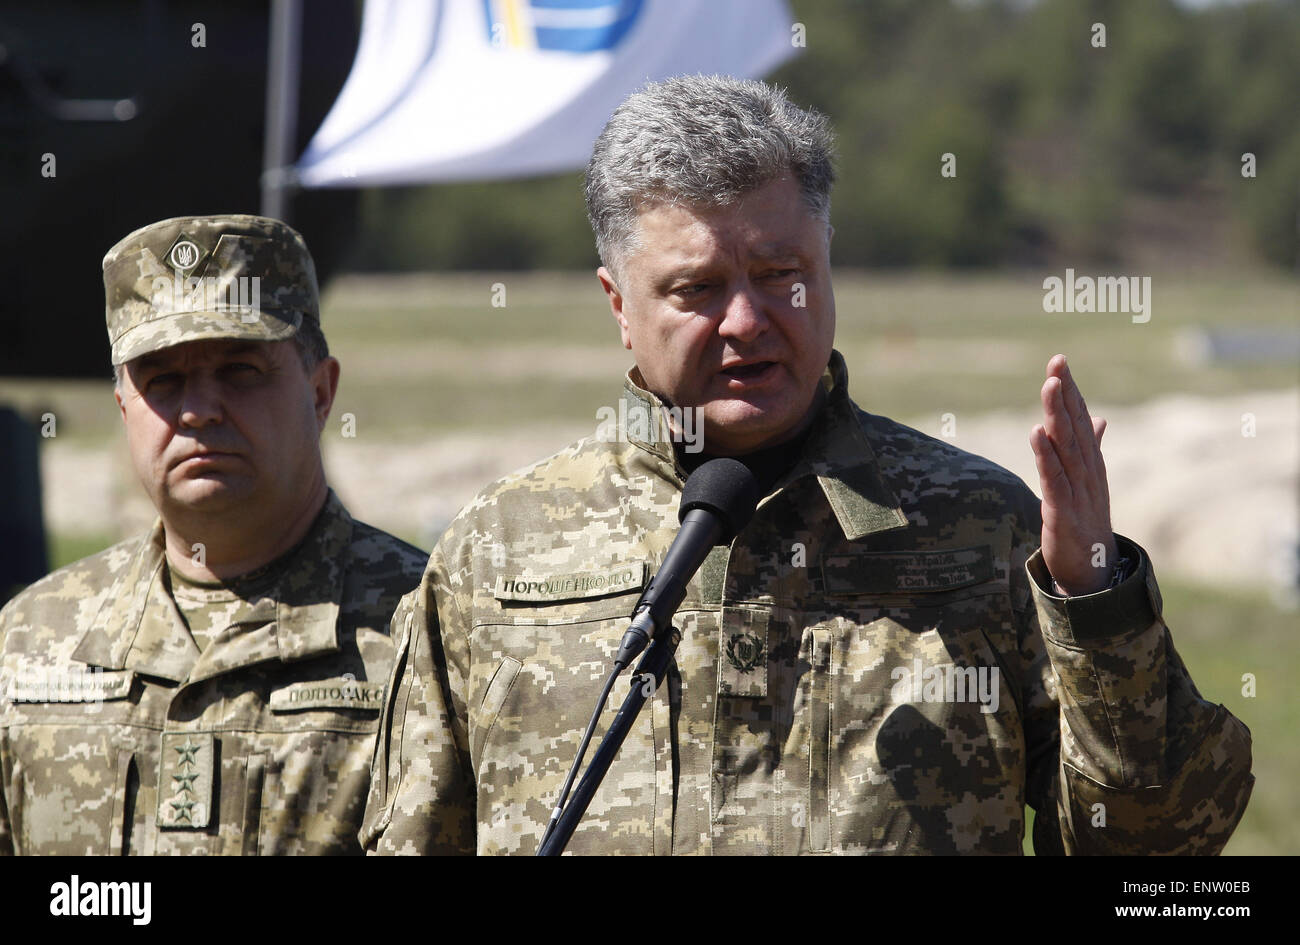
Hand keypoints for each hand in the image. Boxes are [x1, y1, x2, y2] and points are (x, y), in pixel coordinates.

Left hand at [1030, 354, 1117, 595]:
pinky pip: (1054, 481)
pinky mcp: (1063, 514)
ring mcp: (1078, 493)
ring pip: (1066, 448)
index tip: (1060, 362)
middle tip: (1057, 362)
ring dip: (1058, 416)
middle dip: (1065, 394)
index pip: (1081, 421)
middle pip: (1075, 427)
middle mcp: (1088, 474)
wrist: (1095, 574)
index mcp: (1091, 465)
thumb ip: (1090, 449)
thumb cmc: (1088, 525)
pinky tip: (1036, 433)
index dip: (1070, 391)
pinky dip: (1046, 456)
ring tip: (1049, 386)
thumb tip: (1098, 419)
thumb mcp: (1088, 484)